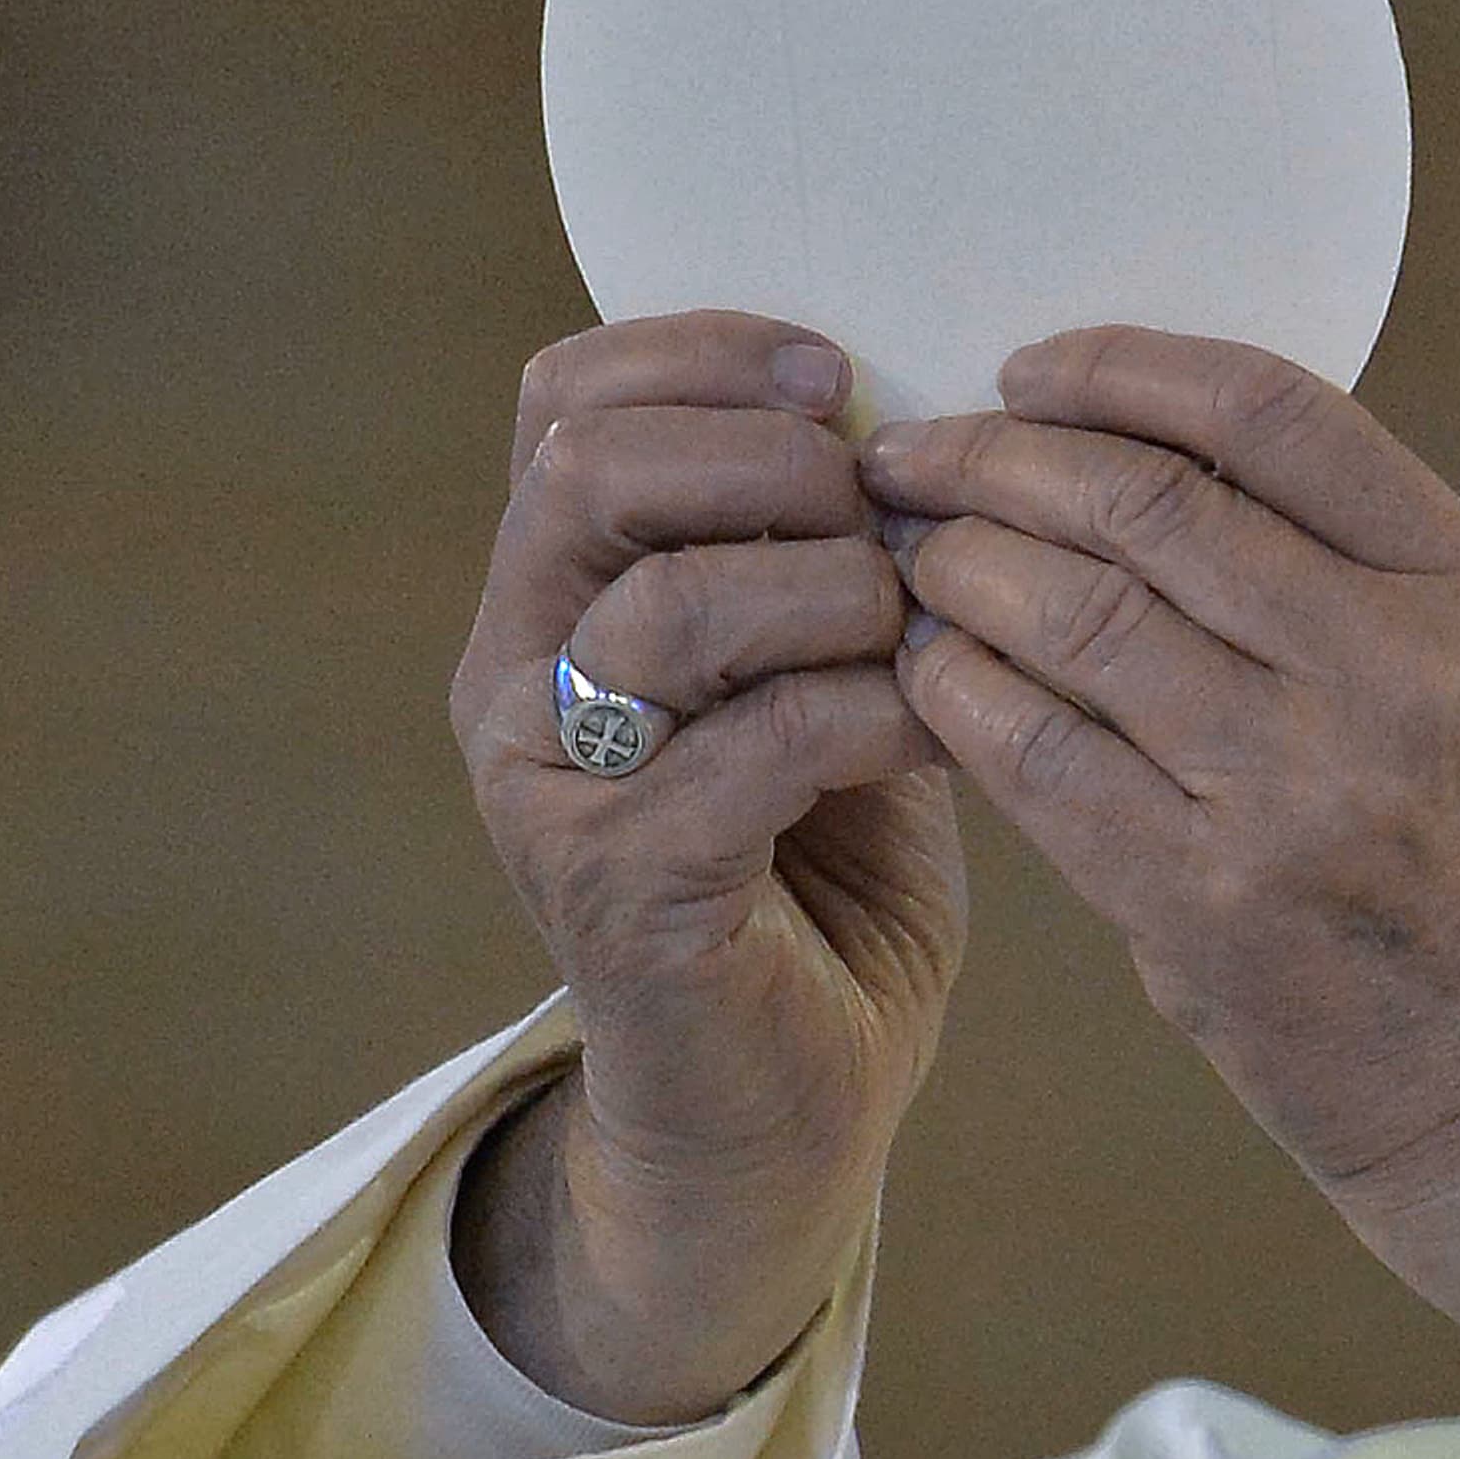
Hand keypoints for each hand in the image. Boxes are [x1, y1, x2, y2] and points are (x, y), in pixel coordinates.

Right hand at [445, 311, 961, 1423]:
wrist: (786, 1104)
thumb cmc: (823, 876)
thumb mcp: (819, 676)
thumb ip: (821, 555)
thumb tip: (921, 421)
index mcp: (552, 597)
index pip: (563, 401)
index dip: (702, 354)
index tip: (842, 374)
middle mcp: (515, 675)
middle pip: (590, 473)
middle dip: (768, 463)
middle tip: (883, 512)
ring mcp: (553, 786)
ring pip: (672, 608)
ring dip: (831, 593)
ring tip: (920, 629)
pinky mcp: (625, 887)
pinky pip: (752, 748)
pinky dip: (872, 717)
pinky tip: (944, 735)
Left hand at [867, 327, 1459, 1374]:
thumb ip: (1356, 563)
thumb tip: (1140, 455)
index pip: (1269, 412)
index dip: (1120, 368)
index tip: (1028, 371)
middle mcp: (1393, 674)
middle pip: (1144, 500)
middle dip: (994, 457)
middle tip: (912, 457)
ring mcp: (1297, 794)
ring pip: (1071, 615)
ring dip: (956, 566)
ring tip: (906, 558)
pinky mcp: (1206, 908)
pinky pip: (1035, 757)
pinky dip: (955, 692)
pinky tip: (926, 672)